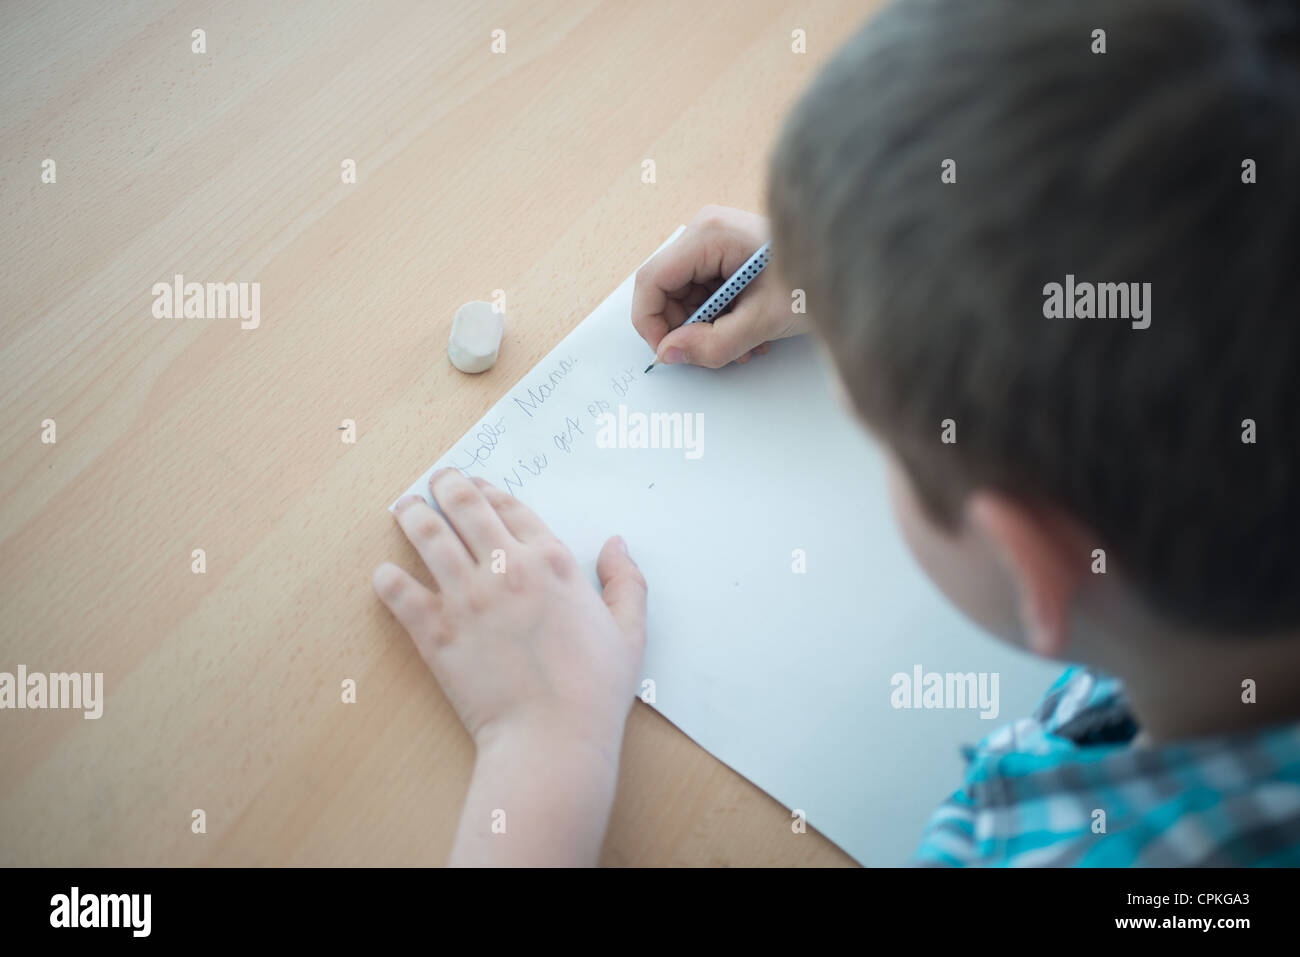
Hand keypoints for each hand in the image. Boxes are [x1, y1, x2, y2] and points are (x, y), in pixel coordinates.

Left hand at [373, 469, 647, 762]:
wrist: (553, 736)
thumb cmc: (595, 689)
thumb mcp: (629, 630)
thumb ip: (626, 581)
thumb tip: (617, 544)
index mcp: (552, 561)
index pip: (511, 507)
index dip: (490, 490)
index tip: (477, 486)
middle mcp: (505, 568)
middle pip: (465, 506)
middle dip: (446, 485)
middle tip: (436, 481)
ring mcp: (466, 597)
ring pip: (427, 536)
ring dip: (412, 514)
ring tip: (405, 507)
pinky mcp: (435, 631)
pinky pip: (399, 592)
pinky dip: (386, 579)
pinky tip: (384, 574)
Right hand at [632, 205, 809, 367]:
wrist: (855, 266)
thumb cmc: (816, 281)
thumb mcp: (763, 321)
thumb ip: (713, 344)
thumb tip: (670, 353)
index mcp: (709, 235)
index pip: (651, 281)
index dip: (651, 323)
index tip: (668, 353)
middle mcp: (706, 232)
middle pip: (667, 290)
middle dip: (686, 329)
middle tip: (715, 353)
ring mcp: (716, 241)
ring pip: (686, 296)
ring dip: (706, 329)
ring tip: (742, 347)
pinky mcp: (728, 254)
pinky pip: (705, 292)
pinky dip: (719, 319)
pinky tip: (748, 333)